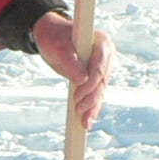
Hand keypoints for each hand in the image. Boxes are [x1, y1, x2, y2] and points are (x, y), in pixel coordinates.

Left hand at [31, 11, 115, 126]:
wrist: (51, 37)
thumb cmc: (54, 37)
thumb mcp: (58, 46)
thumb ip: (69, 60)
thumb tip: (82, 80)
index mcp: (102, 42)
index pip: (99, 67)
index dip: (90, 83)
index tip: (77, 96)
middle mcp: (107, 55)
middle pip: (102, 81)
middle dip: (91, 98)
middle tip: (78, 110)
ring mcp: (103, 67)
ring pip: (100, 91)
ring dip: (92, 107)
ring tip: (84, 122)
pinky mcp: (97, 78)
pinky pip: (96, 95)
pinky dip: (91, 108)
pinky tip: (86, 121)